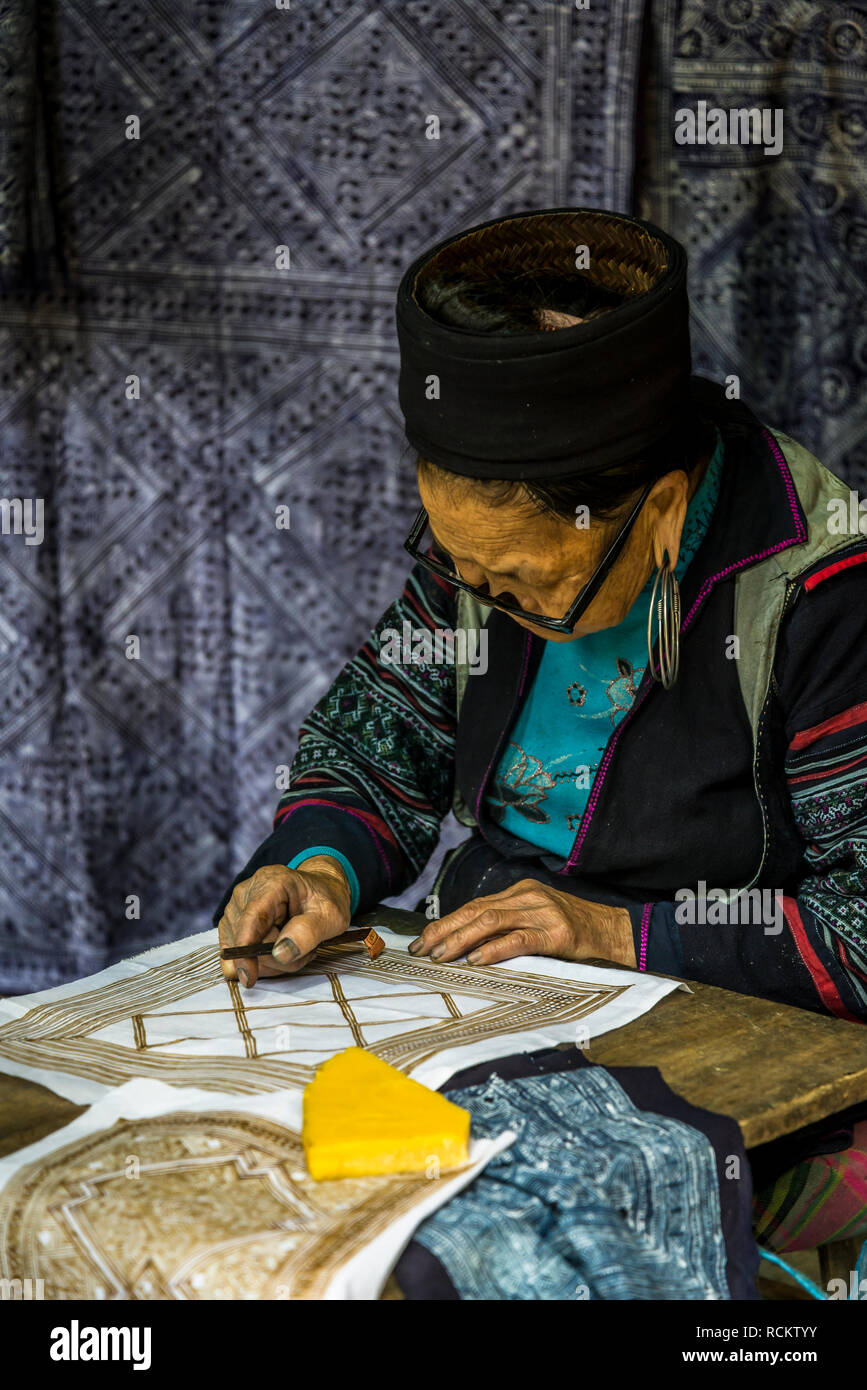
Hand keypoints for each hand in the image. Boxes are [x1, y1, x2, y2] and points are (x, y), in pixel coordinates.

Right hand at [217, 856, 351, 987]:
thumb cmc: (325, 901)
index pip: (250, 920)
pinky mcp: (232, 924)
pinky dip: (258, 963)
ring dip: (269, 961)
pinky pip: (235, 956)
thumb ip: (307, 933)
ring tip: (295, 947)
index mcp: (271, 883)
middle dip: (275, 957)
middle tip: (306, 951)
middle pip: (247, 940)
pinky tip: (278, 952)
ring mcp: (236, 908)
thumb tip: (280, 954)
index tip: (249, 976)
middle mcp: (246, 892)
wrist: (321, 892)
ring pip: (239, 951)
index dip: (246, 950)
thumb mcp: (330, 916)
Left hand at [407, 879, 635, 968]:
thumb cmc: (572, 931)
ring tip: (441, 956)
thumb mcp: (536, 920)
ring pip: (491, 922)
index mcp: (520, 892)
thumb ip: (507, 925)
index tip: (423, 941)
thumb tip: (465, 942)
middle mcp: (527, 897)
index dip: (445, 923)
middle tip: (422, 950)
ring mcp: (542, 913)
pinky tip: (476, 959)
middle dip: (444, 931)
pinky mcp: (556, 933)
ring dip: (461, 940)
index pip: (474, 906)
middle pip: (476, 911)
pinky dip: (494, 949)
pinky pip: (518, 939)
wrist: (613, 931)